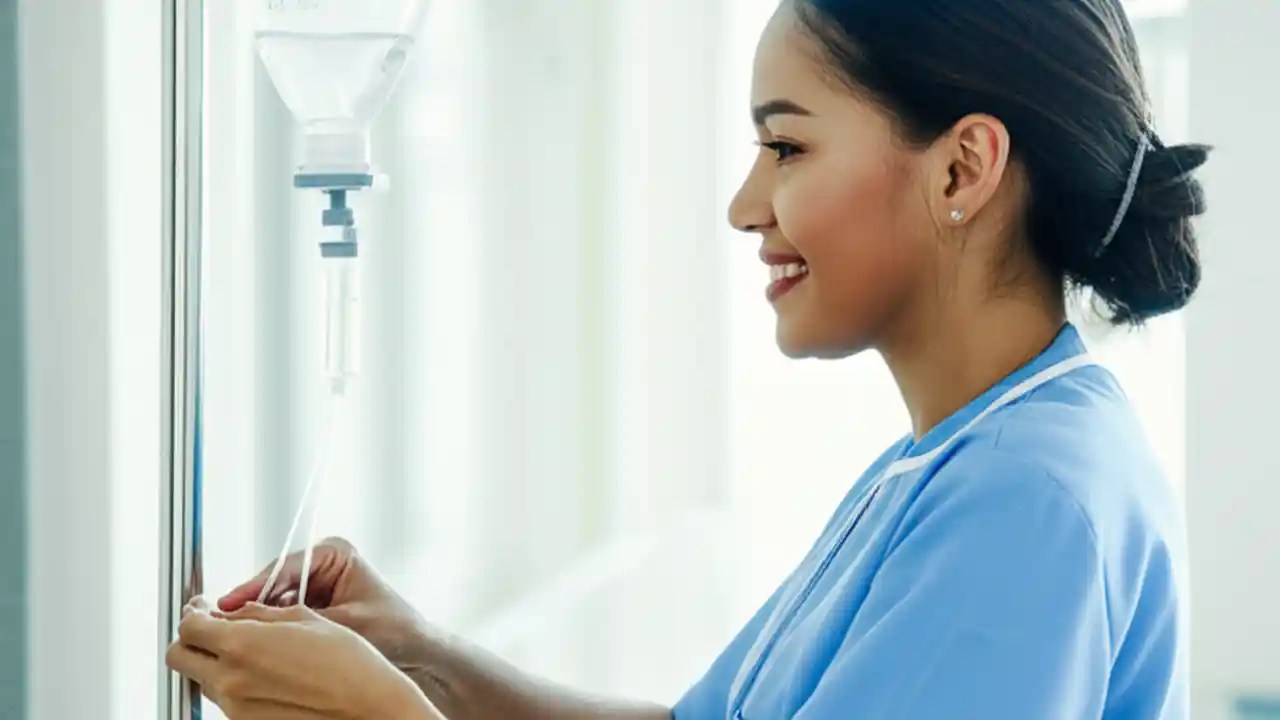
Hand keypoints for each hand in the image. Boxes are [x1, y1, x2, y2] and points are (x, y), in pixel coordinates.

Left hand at [166, 597, 441, 719]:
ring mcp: (237, 708)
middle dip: (190, 638)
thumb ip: (260, 614)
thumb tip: (236, 612)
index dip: (193, 612)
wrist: (369, 708)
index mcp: (243, 645)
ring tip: (247, 652)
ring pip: (202, 679)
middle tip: (210, 627)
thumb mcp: (305, 620)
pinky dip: (234, 683)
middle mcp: (231, 679)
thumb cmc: (348, 666)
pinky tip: (264, 674)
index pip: (189, 625)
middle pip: (179, 656)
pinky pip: (226, 701)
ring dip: (213, 662)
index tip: (202, 608)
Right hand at [220, 538, 433, 680]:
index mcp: (334, 554)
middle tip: (226, 626)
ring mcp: (315, 587)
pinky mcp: (312, 609)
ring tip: (241, 639)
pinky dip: (273, 632)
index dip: (254, 587)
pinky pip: (283, 618)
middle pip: (273, 585)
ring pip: (274, 604)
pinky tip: (259, 646)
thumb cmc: (395, 630)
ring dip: (261, 622)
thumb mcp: (349, 624)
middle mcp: (321, 566)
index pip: (284, 567)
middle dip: (253, 607)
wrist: (415, 650)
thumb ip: (307, 622)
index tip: (229, 603)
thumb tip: (266, 625)